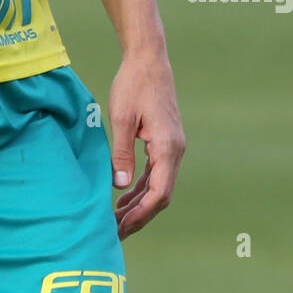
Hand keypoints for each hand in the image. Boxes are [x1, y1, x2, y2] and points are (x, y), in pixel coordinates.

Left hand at [108, 48, 185, 239]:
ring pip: (160, 186)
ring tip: (116, 220)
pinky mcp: (166, 141)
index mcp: (167, 147)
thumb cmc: (133, 85)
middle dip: (140, 216)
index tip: (122, 227)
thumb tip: (120, 188)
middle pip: (161, 195)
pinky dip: (142, 187)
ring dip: (140, 204)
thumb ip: (121, 154)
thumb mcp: (121, 119)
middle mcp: (176, 150)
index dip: (141, 214)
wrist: (148, 59)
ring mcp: (173, 146)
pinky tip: (124, 197)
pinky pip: (156, 173)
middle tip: (116, 233)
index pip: (159, 193)